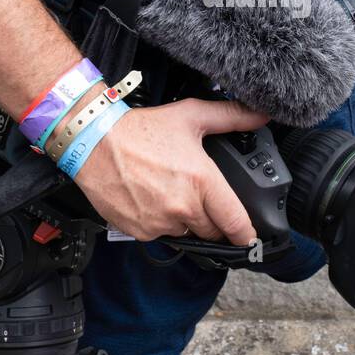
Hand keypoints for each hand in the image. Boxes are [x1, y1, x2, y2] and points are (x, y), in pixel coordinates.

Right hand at [71, 97, 267, 245]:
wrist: (93, 142)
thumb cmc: (141, 129)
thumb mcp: (191, 115)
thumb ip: (231, 116)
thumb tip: (261, 116)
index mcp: (202, 182)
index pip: (236, 223)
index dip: (246, 234)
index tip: (250, 238)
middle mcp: (183, 208)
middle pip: (212, 232)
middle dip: (212, 221)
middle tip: (202, 200)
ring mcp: (160, 223)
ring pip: (186, 233)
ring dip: (185, 221)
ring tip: (171, 193)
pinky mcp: (139, 231)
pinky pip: (159, 235)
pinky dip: (160, 223)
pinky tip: (152, 200)